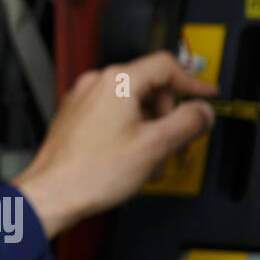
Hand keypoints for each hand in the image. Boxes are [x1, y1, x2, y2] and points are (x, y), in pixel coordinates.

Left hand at [11, 50, 217, 240]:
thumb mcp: (155, 146)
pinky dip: (130, 132)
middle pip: (149, 86)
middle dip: (167, 115)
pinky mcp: (76, 117)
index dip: (192, 81)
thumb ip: (187, 123)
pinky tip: (132, 158)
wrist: (52, 193)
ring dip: (150, 128)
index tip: (207, 94)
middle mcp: (95, 84)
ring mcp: (83, 100)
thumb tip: (202, 111)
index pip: (165, 65)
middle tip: (176, 140)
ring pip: (132, 104)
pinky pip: (113, 115)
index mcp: (115, 82)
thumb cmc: (90, 172)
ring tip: (151, 158)